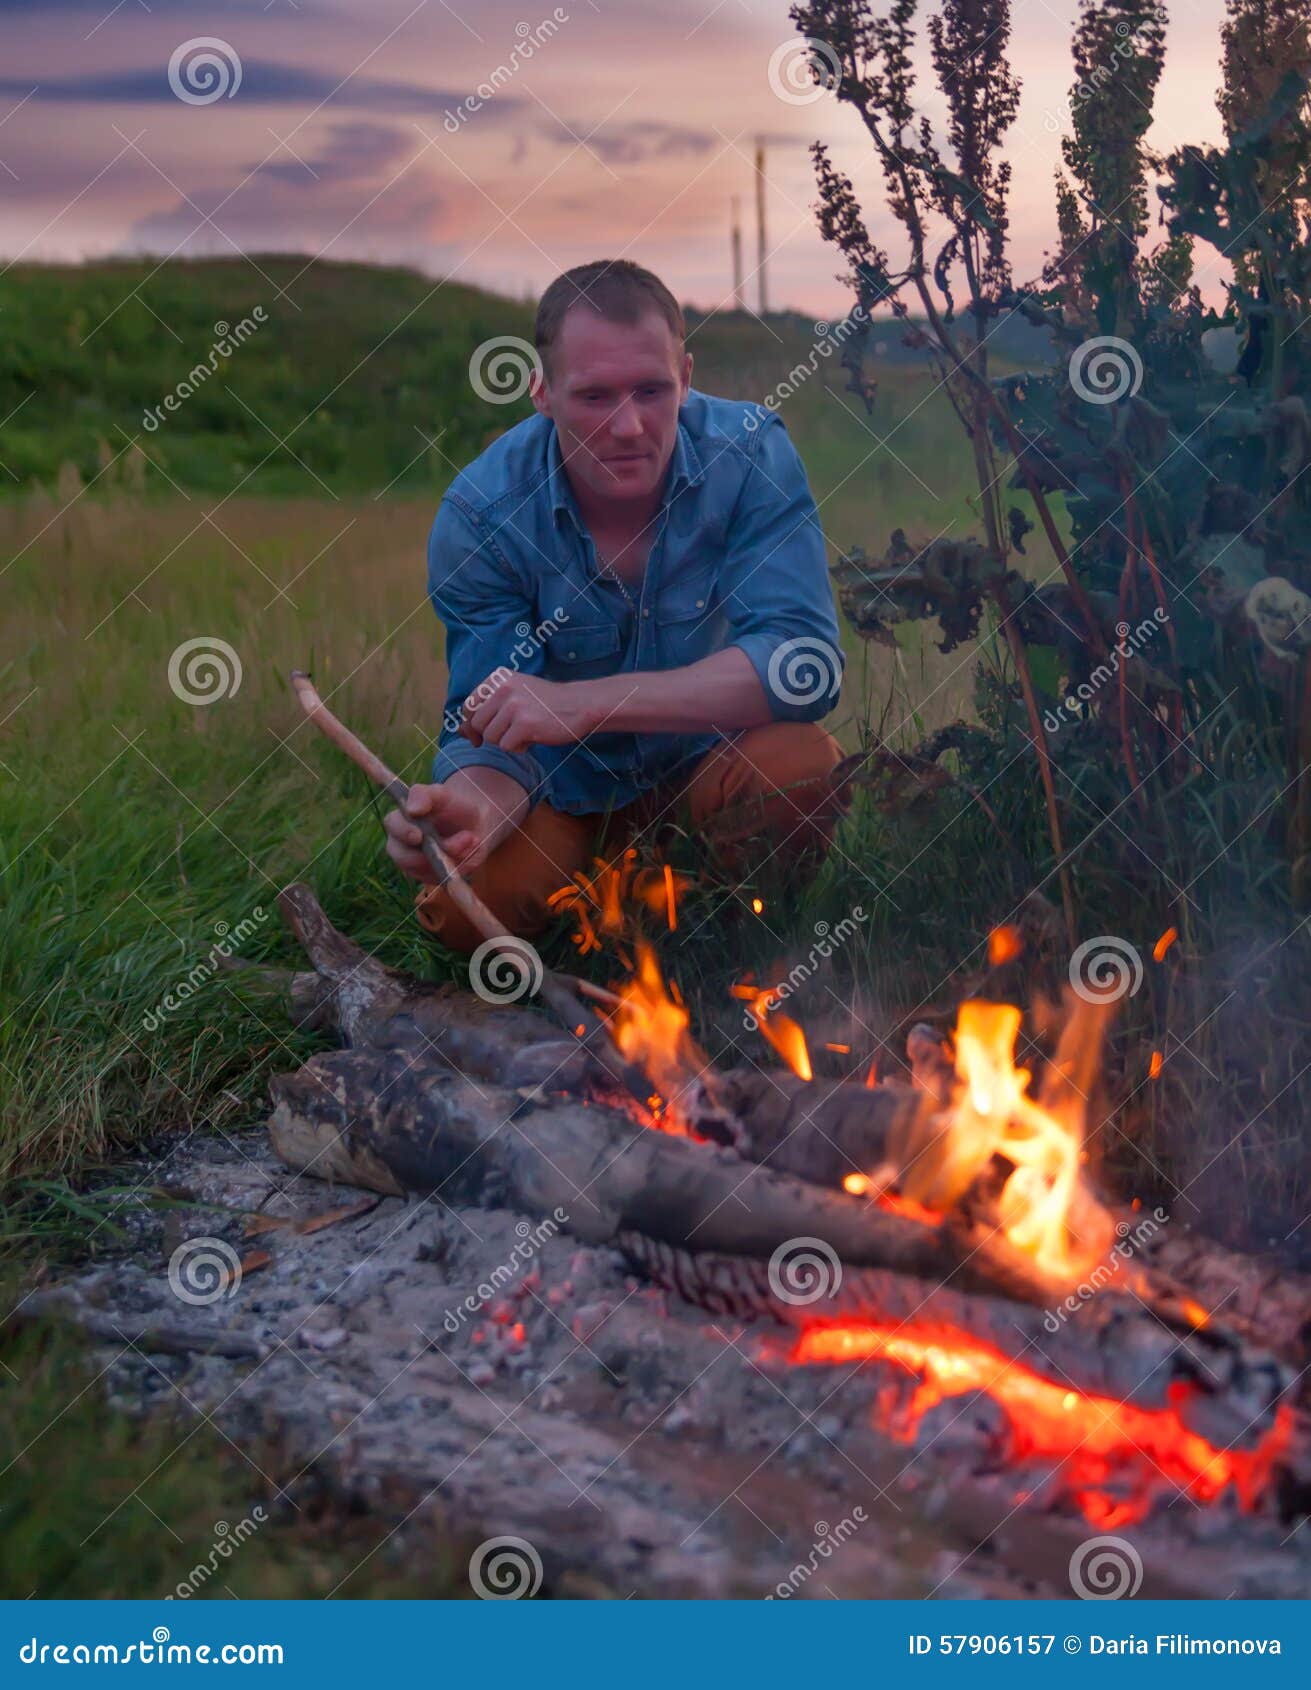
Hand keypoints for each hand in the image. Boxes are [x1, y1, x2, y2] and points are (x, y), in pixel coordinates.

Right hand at [383, 782, 490, 880]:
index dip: (403, 831)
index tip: (419, 835)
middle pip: (402, 856)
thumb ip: (424, 795)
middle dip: (429, 853)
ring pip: (425, 870)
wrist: (475, 823)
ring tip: (471, 839)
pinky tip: (471, 850)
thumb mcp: (442, 794)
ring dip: (451, 856)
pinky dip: (459, 865)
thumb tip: (412, 809)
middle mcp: (402, 845)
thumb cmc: (453, 806)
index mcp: (400, 820)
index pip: (392, 825)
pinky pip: (441, 878)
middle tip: (453, 844)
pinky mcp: (432, 877)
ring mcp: (416, 865)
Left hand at [461, 673, 600, 750]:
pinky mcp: (524, 724)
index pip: (469, 706)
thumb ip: (488, 707)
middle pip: (478, 724)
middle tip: (510, 733)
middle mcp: (503, 688)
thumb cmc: (544, 704)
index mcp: (497, 678)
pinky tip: (533, 738)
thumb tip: (461, 732)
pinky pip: (506, 746)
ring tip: (525, 732)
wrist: (578, 705)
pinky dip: (518, 748)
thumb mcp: (514, 693)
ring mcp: (514, 705)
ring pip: (491, 737)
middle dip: (491, 734)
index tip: (480, 736)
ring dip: (506, 741)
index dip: (472, 725)